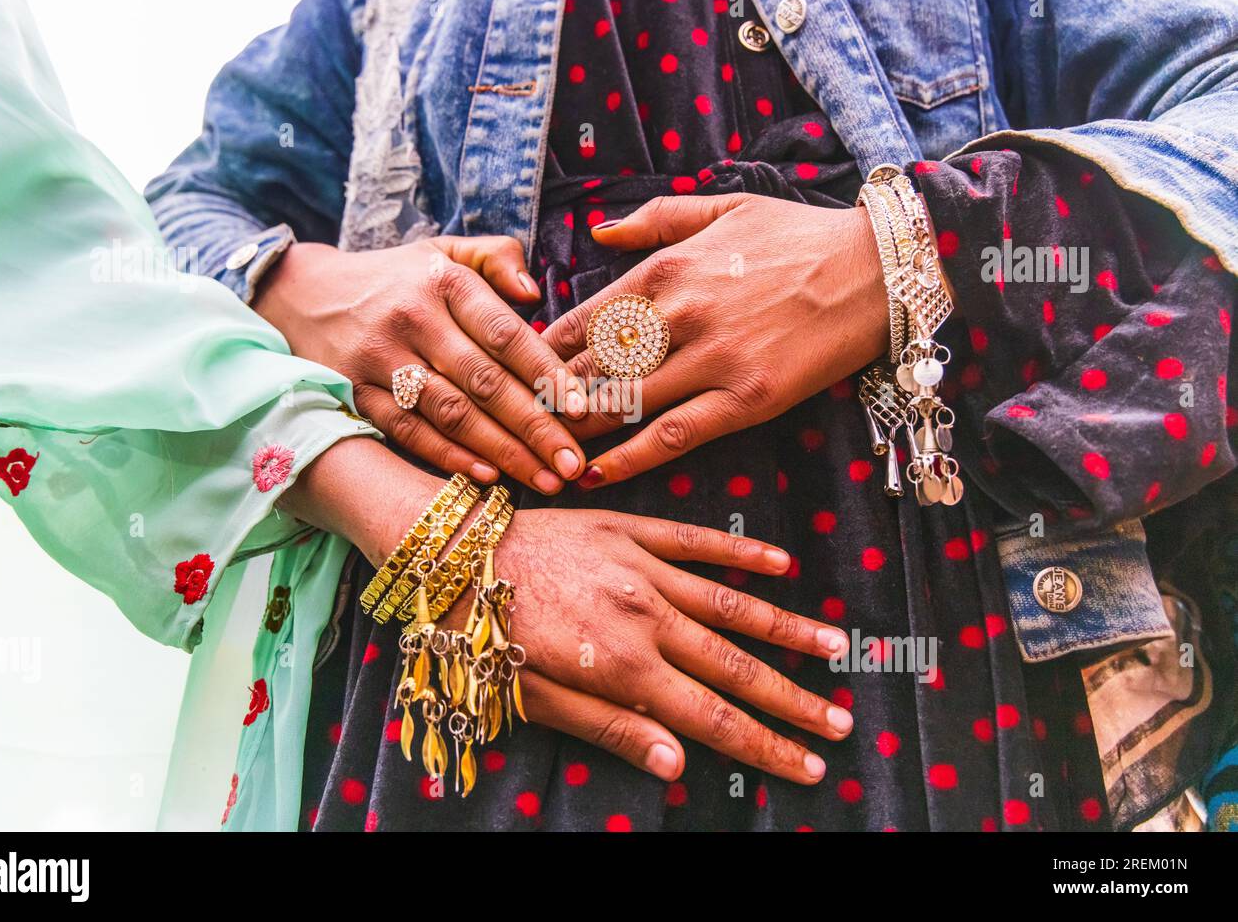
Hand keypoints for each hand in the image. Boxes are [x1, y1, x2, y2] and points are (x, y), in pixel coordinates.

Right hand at [256, 238, 588, 494]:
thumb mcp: (443, 251)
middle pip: (484, 381)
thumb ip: (496, 258)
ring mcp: (380, 359)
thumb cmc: (394, 278)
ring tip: (544, 479)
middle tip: (573, 462)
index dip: (545, 372)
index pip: (504, 332)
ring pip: (451, 413)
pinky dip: (449, 457)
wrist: (300, 293)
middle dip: (535, 426)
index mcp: (442, 281)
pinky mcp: (355, 392)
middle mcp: (411, 319)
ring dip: (502, 452)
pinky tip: (489, 476)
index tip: (581, 408)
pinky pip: (409, 431)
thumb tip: (536, 292)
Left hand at [441, 507, 853, 783]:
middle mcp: (645, 618)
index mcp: (622, 668)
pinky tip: (782, 562)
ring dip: (787, 630)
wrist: (453, 554)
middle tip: (840, 724)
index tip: (808, 766)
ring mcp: (643, 569)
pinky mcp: (630, 529)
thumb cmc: (484, 636)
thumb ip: (610, 729)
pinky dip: (741, 551)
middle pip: (735, 668)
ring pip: (732, 604)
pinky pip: (697, 540)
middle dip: (792, 701)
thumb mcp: (535, 699)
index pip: (711, 718)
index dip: (764, 746)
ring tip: (836, 648)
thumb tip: (677, 762)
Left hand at [542, 194, 888, 486]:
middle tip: (521, 425)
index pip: (584, 318)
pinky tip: (596, 474)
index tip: (520, 374)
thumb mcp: (724, 206)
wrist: (874, 269)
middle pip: (594, 366)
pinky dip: (629, 458)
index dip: (544, 353)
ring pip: (624, 403)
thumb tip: (599, 232)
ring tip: (544, 453)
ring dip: (578, 431)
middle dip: (551, 399)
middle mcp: (679, 313)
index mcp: (667, 267)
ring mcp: (711, 358)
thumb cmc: (798, 237)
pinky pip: (673, 435)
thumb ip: (656, 219)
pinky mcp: (745, 398)